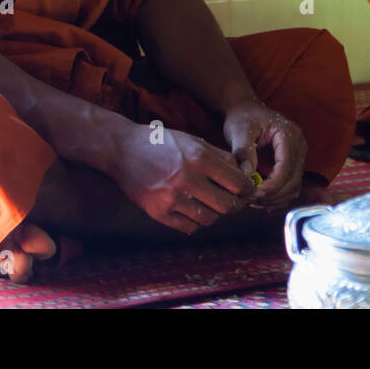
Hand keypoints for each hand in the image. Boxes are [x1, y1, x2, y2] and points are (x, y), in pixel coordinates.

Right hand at [109, 123, 254, 234]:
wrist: (122, 149)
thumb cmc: (161, 143)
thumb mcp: (193, 141)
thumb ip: (220, 157)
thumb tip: (245, 174)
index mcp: (198, 157)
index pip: (238, 183)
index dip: (248, 189)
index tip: (247, 189)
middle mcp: (186, 179)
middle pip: (227, 206)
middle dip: (235, 205)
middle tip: (233, 201)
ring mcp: (171, 198)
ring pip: (209, 219)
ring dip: (214, 213)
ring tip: (210, 203)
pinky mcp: (158, 212)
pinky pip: (189, 227)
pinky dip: (195, 222)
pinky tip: (192, 210)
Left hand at [222, 99, 306, 209]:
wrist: (246, 110)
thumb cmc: (243, 117)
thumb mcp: (239, 130)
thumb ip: (243, 150)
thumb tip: (248, 174)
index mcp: (290, 135)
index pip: (286, 168)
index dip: (272, 186)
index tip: (254, 194)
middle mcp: (299, 146)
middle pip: (293, 180)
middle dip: (273, 195)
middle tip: (251, 200)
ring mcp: (299, 156)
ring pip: (294, 187)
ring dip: (276, 199)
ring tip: (254, 201)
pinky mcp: (293, 164)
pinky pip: (290, 186)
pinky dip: (277, 196)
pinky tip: (260, 200)